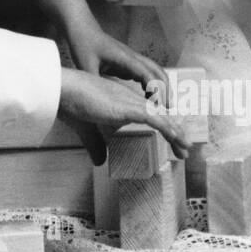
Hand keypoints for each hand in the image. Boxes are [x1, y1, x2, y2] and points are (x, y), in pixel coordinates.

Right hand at [58, 68, 190, 165]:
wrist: (63, 90)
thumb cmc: (71, 104)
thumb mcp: (87, 130)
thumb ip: (95, 145)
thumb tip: (100, 161)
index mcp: (121, 102)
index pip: (148, 114)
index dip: (162, 127)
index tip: (171, 141)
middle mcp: (130, 100)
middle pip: (159, 116)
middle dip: (174, 132)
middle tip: (184, 149)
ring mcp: (130, 102)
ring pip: (161, 118)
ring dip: (176, 133)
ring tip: (187, 147)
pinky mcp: (128, 108)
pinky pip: (155, 119)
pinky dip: (168, 129)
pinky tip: (178, 138)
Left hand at [64, 25, 167, 95]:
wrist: (83, 30)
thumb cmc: (84, 45)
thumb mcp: (85, 66)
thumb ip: (94, 83)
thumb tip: (101, 101)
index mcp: (124, 58)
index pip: (146, 74)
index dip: (154, 89)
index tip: (158, 104)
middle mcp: (132, 57)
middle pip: (157, 72)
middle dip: (165, 89)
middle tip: (169, 108)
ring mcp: (132, 59)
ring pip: (154, 71)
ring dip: (162, 86)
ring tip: (164, 105)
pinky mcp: (129, 62)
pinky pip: (146, 73)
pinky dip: (152, 84)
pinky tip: (149, 97)